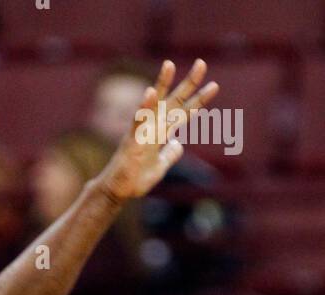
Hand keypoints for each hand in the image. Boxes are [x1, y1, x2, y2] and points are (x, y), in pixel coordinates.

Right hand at [98, 58, 218, 202]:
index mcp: (163, 132)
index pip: (185, 112)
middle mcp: (154, 126)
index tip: (214, 85)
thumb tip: (178, 143)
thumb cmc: (136, 179)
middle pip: (175, 100)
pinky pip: (138, 120)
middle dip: (189, 83)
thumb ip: (170, 154)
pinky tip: (148, 92)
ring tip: (169, 64)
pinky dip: (143, 107)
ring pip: (154, 102)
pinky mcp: (132, 139)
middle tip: (202, 63)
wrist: (119, 192)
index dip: (199, 100)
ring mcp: (143, 130)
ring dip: (162, 83)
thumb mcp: (160, 167)